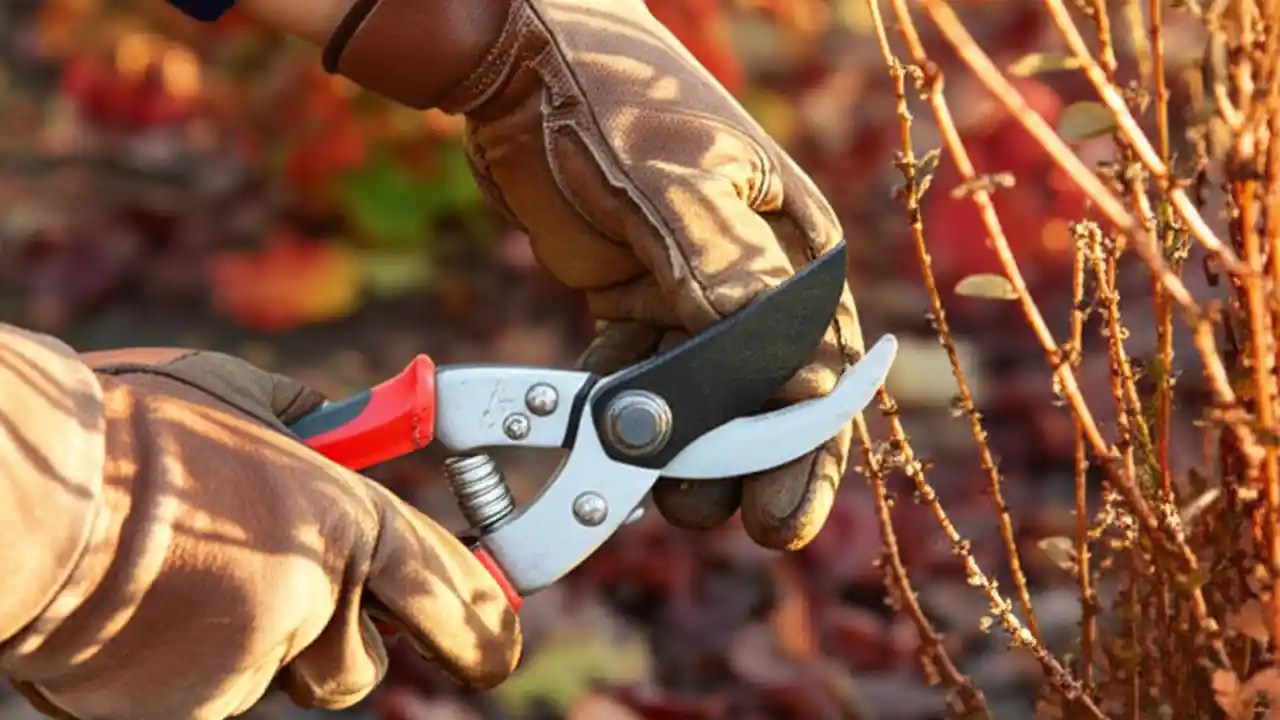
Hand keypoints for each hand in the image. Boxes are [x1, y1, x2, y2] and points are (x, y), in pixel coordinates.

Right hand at [3, 344, 519, 719]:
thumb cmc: (126, 430)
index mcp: (341, 522)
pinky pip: (210, 697)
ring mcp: (246, 668)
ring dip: (254, 648)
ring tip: (183, 581)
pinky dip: (187, 666)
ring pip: (279, 679)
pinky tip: (141, 614)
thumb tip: (350, 428)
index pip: (450, 596)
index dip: (482, 626)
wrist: (24, 499)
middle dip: (343, 642)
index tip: (498, 642)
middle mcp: (309, 602)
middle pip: (361, 664)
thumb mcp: (243, 400)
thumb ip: (317, 429)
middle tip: (296, 601)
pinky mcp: (186, 711)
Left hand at [322, 0, 864, 549]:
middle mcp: (749, 279)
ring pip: (693, 400)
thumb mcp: (677, 184)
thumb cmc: (614, 96)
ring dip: (668, 448)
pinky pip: (631, 373)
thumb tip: (796, 383)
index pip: (816, 370)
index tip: (780, 516)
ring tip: (640, 487)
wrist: (518, 59)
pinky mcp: (631, 298)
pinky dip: (612, 408)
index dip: (804, 449)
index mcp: (792, 247)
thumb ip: (730, 282)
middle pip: (760, 398)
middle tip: (701, 512)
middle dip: (736, 463)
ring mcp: (688, 293)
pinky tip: (590, 432)